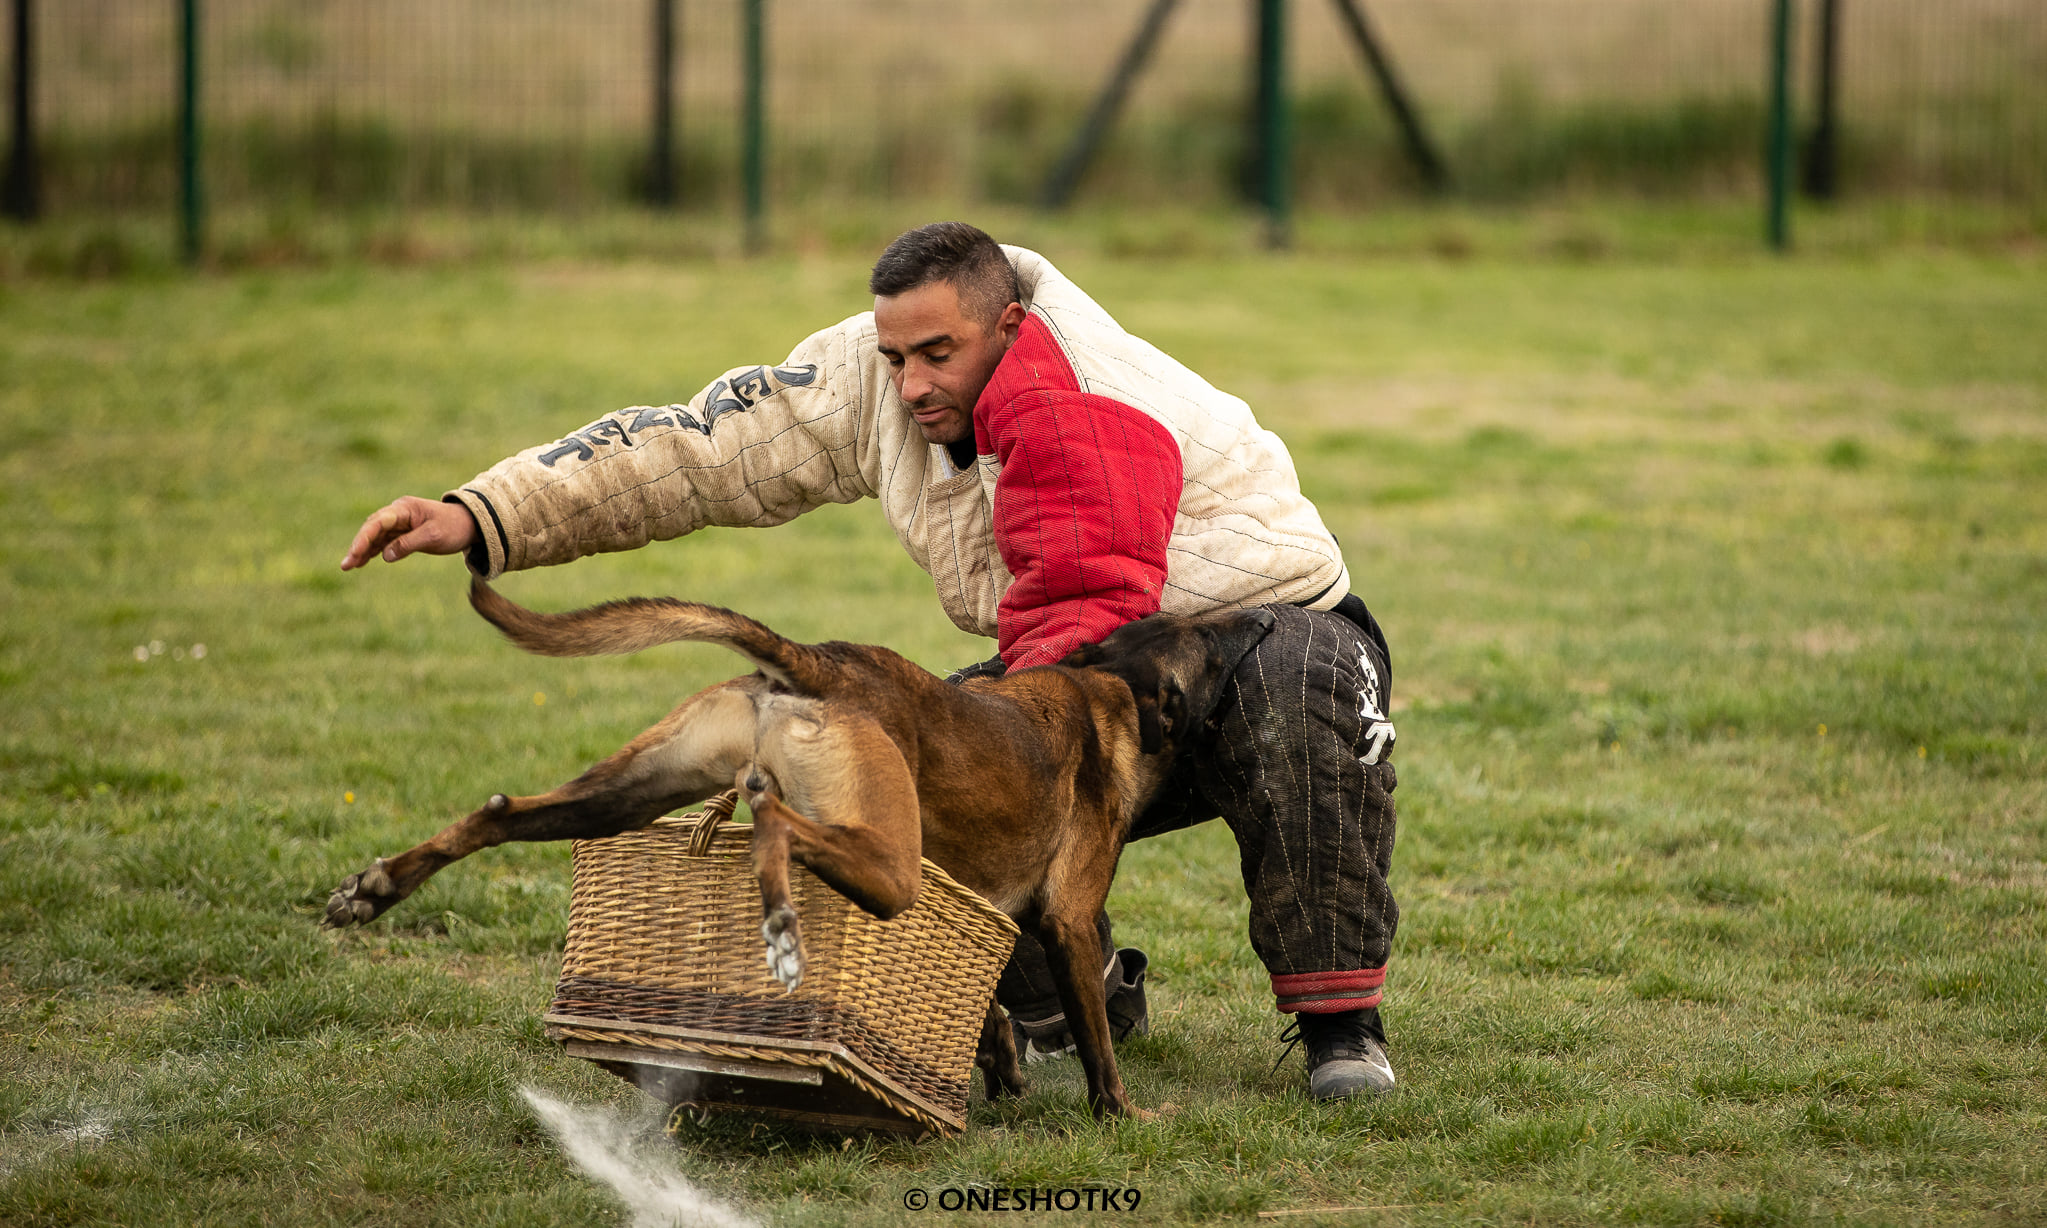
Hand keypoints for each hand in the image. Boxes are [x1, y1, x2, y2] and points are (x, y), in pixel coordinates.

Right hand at [341, 496, 477, 570]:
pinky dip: (372, 551)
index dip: (364, 538)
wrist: (470, 525)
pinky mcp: (402, 533)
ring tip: (348, 566)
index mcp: (404, 509)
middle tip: (346, 565)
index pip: (378, 522)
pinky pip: (383, 542)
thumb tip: (385, 555)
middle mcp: (398, 513)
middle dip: (358, 546)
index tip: (354, 553)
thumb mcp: (434, 536)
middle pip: (372, 528)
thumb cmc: (454, 527)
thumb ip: (409, 544)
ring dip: (362, 550)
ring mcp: (399, 523)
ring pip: (375, 536)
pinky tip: (361, 562)